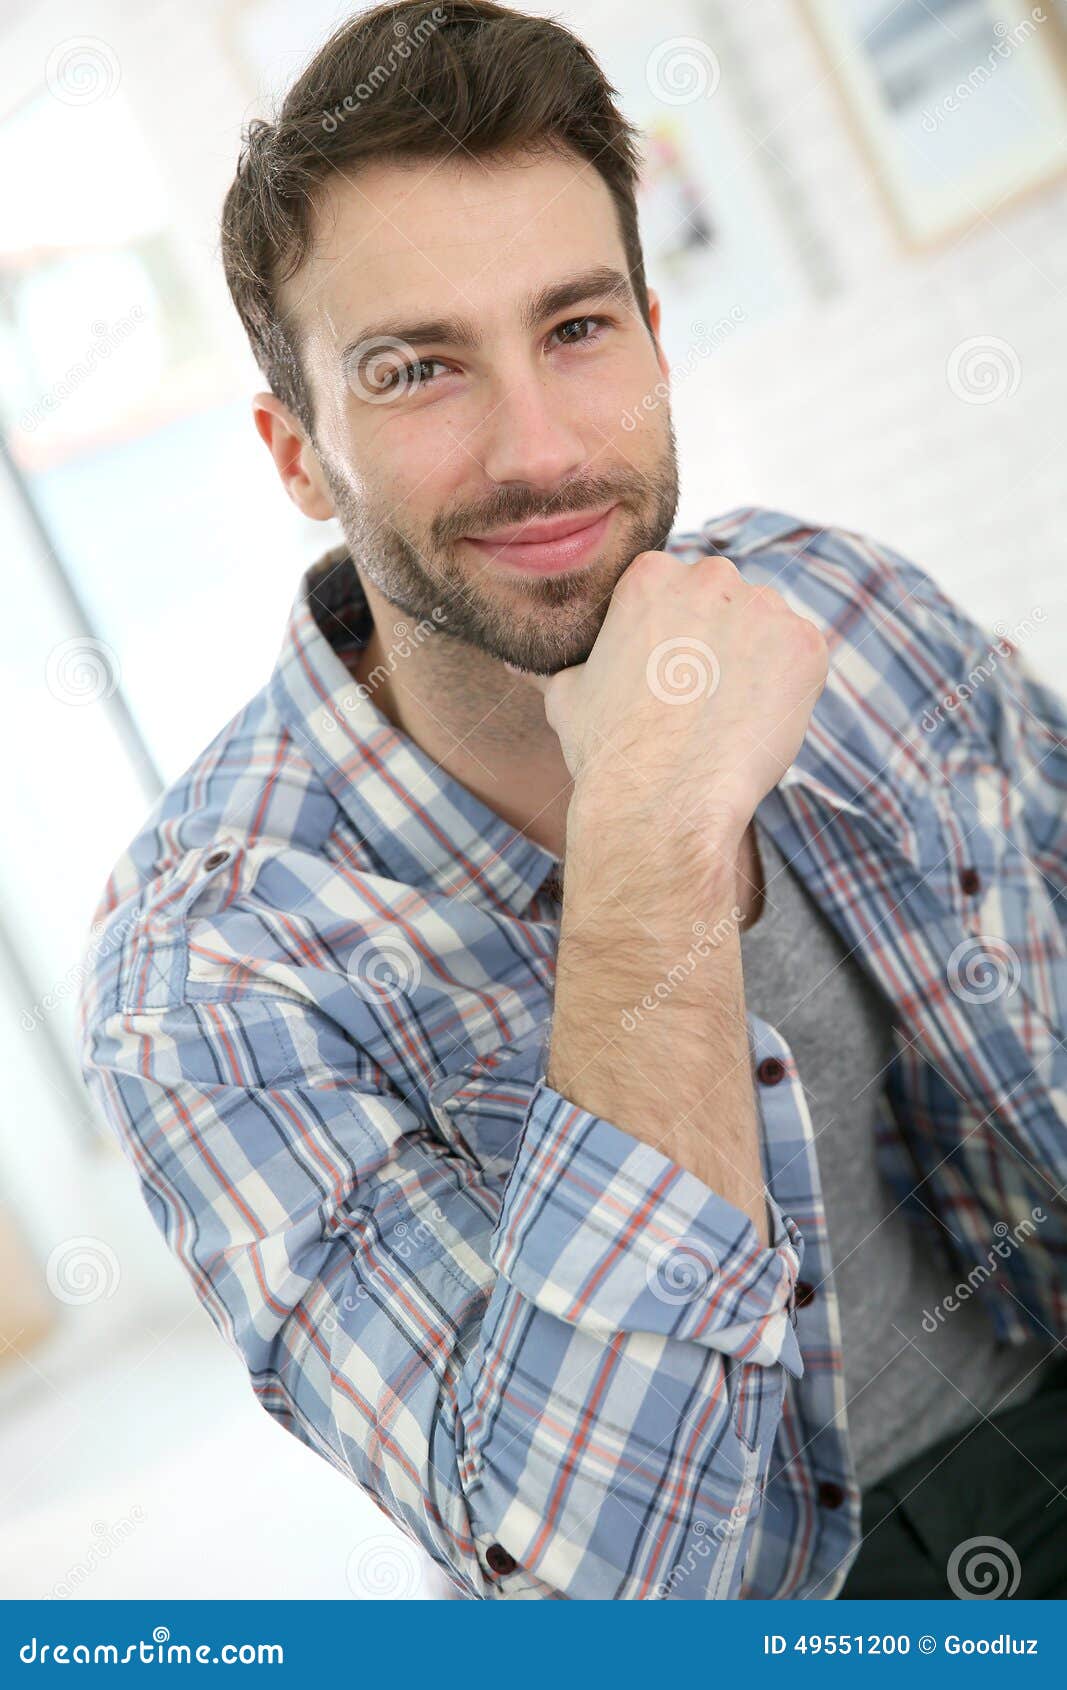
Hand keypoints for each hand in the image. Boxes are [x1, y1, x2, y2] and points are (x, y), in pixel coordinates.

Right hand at [512, 549, 828, 846]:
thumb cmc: (609, 750)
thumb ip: (554, 665)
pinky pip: (802, 656)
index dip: (675, 635)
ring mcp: (765, 609)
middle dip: (718, 638)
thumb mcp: (564, 695)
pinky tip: (753, 722)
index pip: (677, 588)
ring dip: (756, 658)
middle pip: (725, 598)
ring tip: (726, 714)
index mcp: (651, 575)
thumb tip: (516, 660)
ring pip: (767, 624)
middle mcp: (711, 576)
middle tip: (699, 697)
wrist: (662, 801)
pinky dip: (789, 686)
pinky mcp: (806, 646)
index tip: (669, 674)